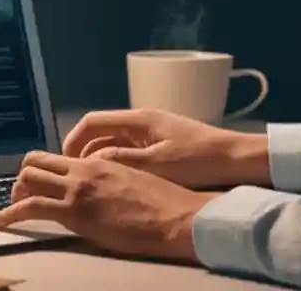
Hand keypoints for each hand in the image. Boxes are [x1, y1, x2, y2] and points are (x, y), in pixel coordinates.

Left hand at [0, 151, 218, 261]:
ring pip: (28, 179)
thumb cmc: (167, 204)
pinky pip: (29, 208)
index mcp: (101, 162)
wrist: (177, 216)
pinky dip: (8, 215)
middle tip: (20, 194)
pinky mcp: (73, 212)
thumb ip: (115, 180)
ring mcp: (77, 189)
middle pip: (37, 162)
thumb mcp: (137, 181)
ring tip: (7, 211)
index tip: (40, 182)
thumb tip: (106, 190)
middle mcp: (84, 170)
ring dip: (14, 195)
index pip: (61, 157)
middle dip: (24, 177)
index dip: (45, 169)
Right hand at [62, 108, 270, 188]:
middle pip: (101, 131)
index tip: (64, 162)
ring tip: (90, 181)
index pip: (92, 122)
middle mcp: (142, 121)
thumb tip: (90, 162)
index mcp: (139, 120)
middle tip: (73, 176)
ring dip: (99, 158)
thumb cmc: (198, 160)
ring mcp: (152, 132)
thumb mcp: (156, 164)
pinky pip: (129, 150)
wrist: (236, 159)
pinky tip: (116, 181)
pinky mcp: (161, 145)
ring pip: (114, 142)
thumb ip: (121, 161)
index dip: (73, 141)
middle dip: (83, 151)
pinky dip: (117, 162)